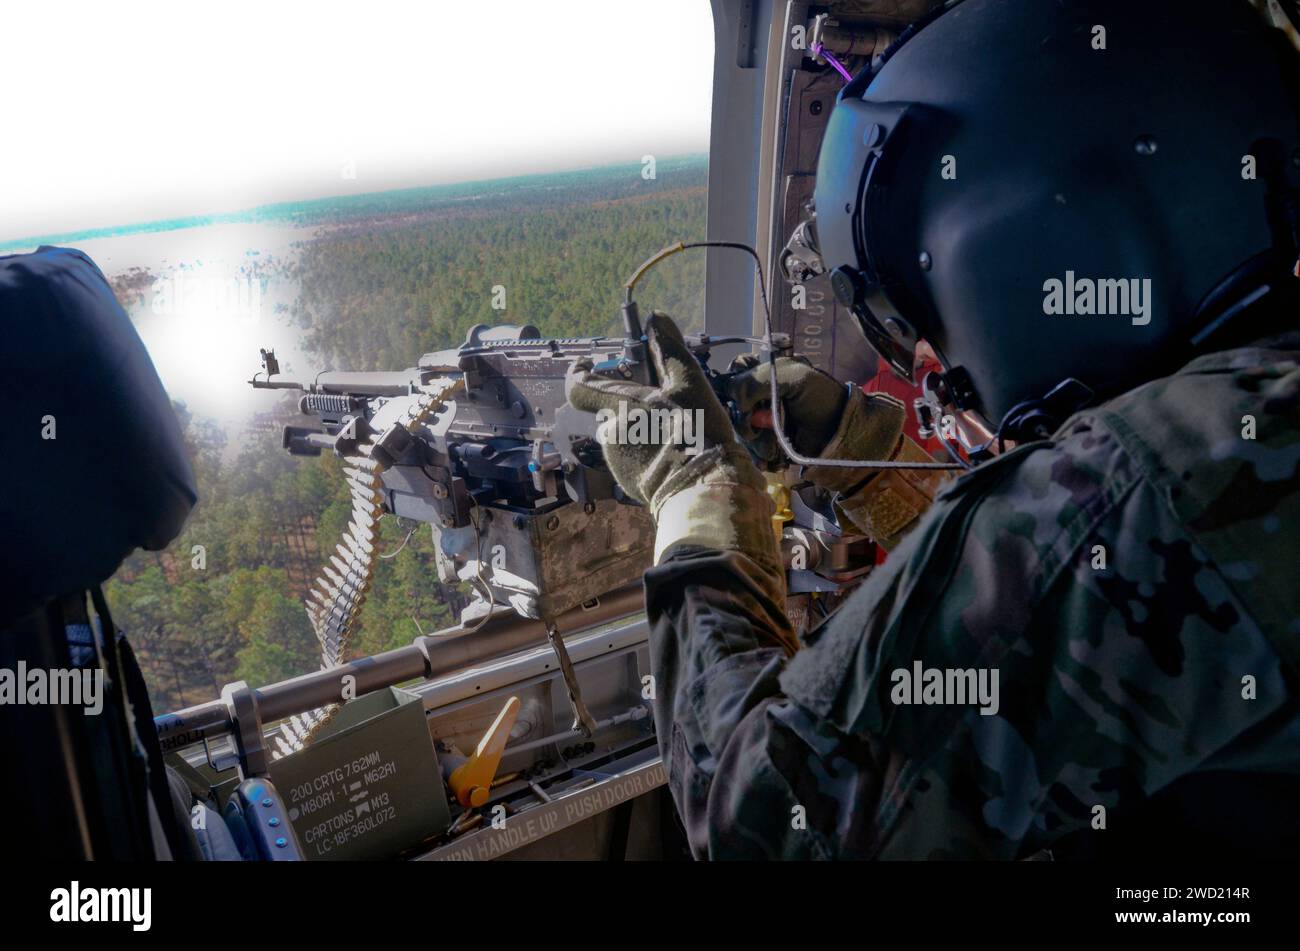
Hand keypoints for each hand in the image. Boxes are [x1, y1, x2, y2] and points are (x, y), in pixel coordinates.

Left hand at [566, 313, 776, 564]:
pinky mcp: (626, 479)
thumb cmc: (698, 434)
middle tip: (657, 402)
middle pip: (610, 407)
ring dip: (638, 426)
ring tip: (672, 432)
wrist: (703, 489)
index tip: (587, 365)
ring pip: (621, 432)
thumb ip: (669, 349)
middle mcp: (612, 430)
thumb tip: (656, 317)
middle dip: (628, 401)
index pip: (579, 385)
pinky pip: (628, 456)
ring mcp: (617, 457)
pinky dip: (643, 450)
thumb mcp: (689, 384)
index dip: (579, 372)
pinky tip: (668, 452)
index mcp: (622, 403)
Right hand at [727, 355, 906, 492]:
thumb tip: (735, 403)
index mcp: (764, 372)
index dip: (733, 389)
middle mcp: (758, 396)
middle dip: (744, 421)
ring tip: (775, 444)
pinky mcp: (765, 443)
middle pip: (730, 407)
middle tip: (762, 427)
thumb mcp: (794, 377)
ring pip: (738, 431)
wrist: (841, 433)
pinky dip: (760, 455)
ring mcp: (760, 421)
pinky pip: (749, 450)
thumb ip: (757, 381)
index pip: (732, 375)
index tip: (744, 403)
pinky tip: (774, 455)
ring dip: (755, 441)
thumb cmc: (822, 398)